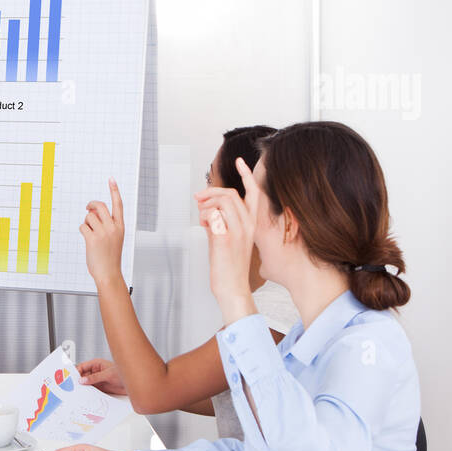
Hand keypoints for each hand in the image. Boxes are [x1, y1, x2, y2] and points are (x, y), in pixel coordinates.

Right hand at [76, 358, 126, 395]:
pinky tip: (86, 396)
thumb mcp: (108, 375)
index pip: (82, 367)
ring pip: (87, 384)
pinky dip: (89, 394)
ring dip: (83, 388)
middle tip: (73, 387)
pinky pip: (92, 391)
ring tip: (79, 393)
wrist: (135, 382)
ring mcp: (98, 380)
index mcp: (96, 364)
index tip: (71, 378)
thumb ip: (94, 378)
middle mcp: (96, 372)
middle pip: (83, 376)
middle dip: (78, 381)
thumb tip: (82, 380)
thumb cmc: (124, 373)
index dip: (76, 372)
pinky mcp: (101, 388)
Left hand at [79, 178, 125, 284]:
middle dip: (92, 204)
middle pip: (100, 206)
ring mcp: (103, 233)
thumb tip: (93, 213)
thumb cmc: (110, 257)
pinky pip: (83, 226)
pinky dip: (83, 230)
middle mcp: (113, 227)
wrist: (109, 273)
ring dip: (87, 222)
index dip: (114, 190)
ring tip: (91, 233)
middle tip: (88, 207)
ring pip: (89, 216)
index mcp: (120, 226)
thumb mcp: (114, 238)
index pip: (118, 204)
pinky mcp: (92, 239)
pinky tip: (87, 239)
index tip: (111, 179)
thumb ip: (107, 225)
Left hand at [193, 157, 258, 320]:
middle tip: (198, 198)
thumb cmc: (228, 266)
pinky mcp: (225, 238)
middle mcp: (248, 225)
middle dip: (211, 192)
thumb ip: (218, 222)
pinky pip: (213, 215)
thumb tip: (206, 210)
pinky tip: (202, 225)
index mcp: (251, 224)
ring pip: (222, 201)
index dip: (247, 175)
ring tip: (201, 217)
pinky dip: (204, 215)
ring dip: (206, 205)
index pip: (253, 193)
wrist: (232, 288)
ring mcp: (238, 231)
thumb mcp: (224, 239)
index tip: (240, 161)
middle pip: (231, 194)